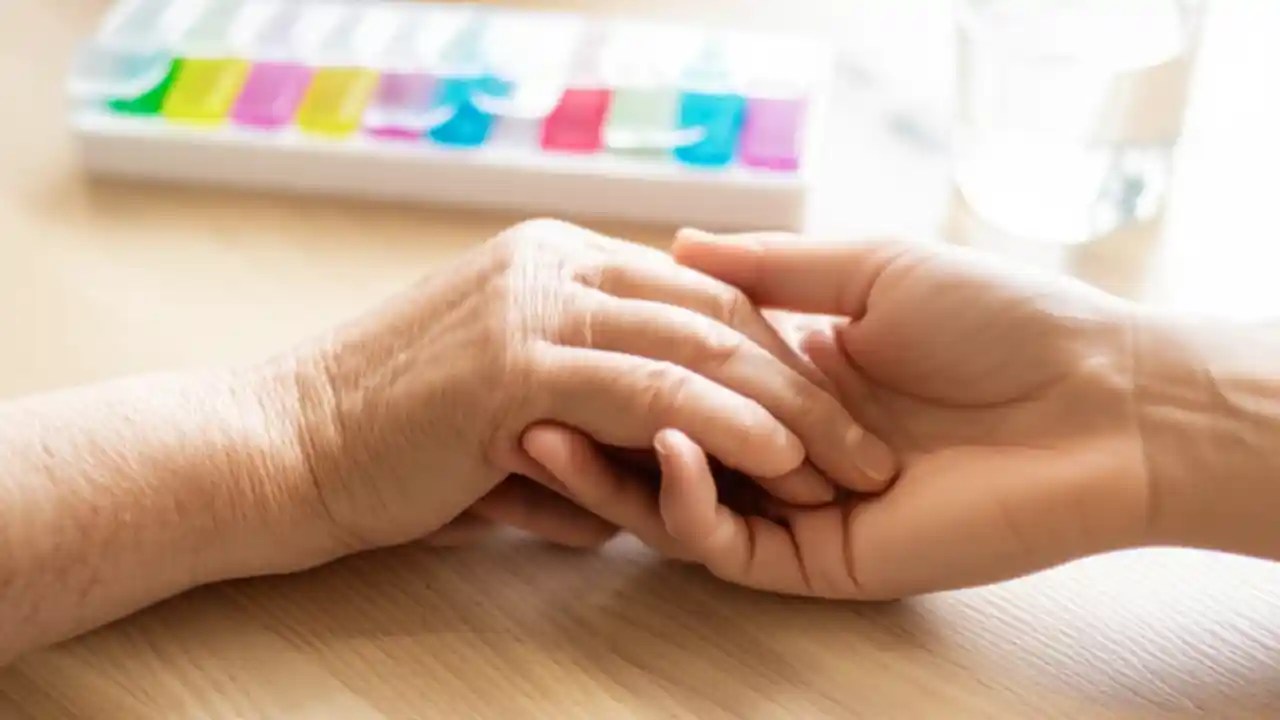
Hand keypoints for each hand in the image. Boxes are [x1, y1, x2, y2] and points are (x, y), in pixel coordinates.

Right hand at [270, 221, 894, 563]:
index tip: (828, 410)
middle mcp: (554, 265)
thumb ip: (585, 421)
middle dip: (802, 383)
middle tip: (864, 441)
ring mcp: (534, 305)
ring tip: (847, 462)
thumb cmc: (391, 439)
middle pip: (716, 314)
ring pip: (695, 345)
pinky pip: (647, 389)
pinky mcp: (514, 362)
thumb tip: (650, 476)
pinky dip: (720, 422)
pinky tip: (774, 456)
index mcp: (558, 261)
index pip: (698, 296)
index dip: (773, 355)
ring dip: (783, 408)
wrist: (281, 448)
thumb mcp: (505, 409)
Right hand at [524, 231, 1152, 598]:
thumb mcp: (870, 270)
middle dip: (584, 425)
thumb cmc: (996, 321)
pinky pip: (723, 540)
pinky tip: (663, 447)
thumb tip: (676, 244)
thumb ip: (771, 271)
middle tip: (514, 402)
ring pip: (672, 502)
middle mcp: (778, 444)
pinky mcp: (815, 558)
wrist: (1093, 399)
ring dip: (605, 471)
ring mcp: (792, 505)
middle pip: (655, 444)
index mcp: (792, 374)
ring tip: (542, 433)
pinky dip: (681, 498)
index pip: (676, 373)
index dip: (614, 357)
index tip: (549, 328)